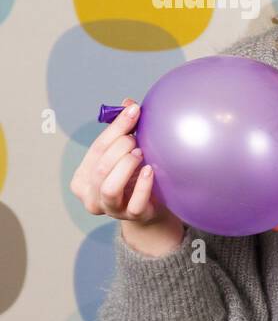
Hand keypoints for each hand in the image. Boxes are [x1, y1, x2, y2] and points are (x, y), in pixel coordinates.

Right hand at [71, 96, 181, 230]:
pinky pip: (134, 202)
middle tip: (137, 139)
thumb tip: (129, 103)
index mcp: (83, 177)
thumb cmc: (132, 175)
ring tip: (141, 153)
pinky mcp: (131, 217)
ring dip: (126, 166)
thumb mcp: (125, 152)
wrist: (149, 208)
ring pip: (110, 187)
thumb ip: (124, 130)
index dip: (116, 128)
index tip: (134, 110)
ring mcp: (110, 209)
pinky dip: (143, 185)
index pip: (97, 149)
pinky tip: (150, 170)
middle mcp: (91, 196)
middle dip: (120, 148)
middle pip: (101, 167)